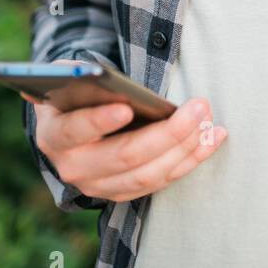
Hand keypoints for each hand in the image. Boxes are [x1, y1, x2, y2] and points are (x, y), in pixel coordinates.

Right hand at [22, 65, 225, 201]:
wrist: (71, 124)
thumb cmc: (77, 93)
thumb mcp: (71, 80)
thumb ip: (80, 76)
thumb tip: (97, 74)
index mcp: (54, 135)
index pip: (75, 130)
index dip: (99, 121)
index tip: (126, 108)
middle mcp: (73, 167)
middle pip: (124, 156)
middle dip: (167, 132)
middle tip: (199, 107)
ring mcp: (98, 185)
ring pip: (148, 175)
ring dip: (186, 148)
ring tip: (210, 121)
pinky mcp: (121, 193)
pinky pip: (161, 182)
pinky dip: (191, 160)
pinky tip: (213, 137)